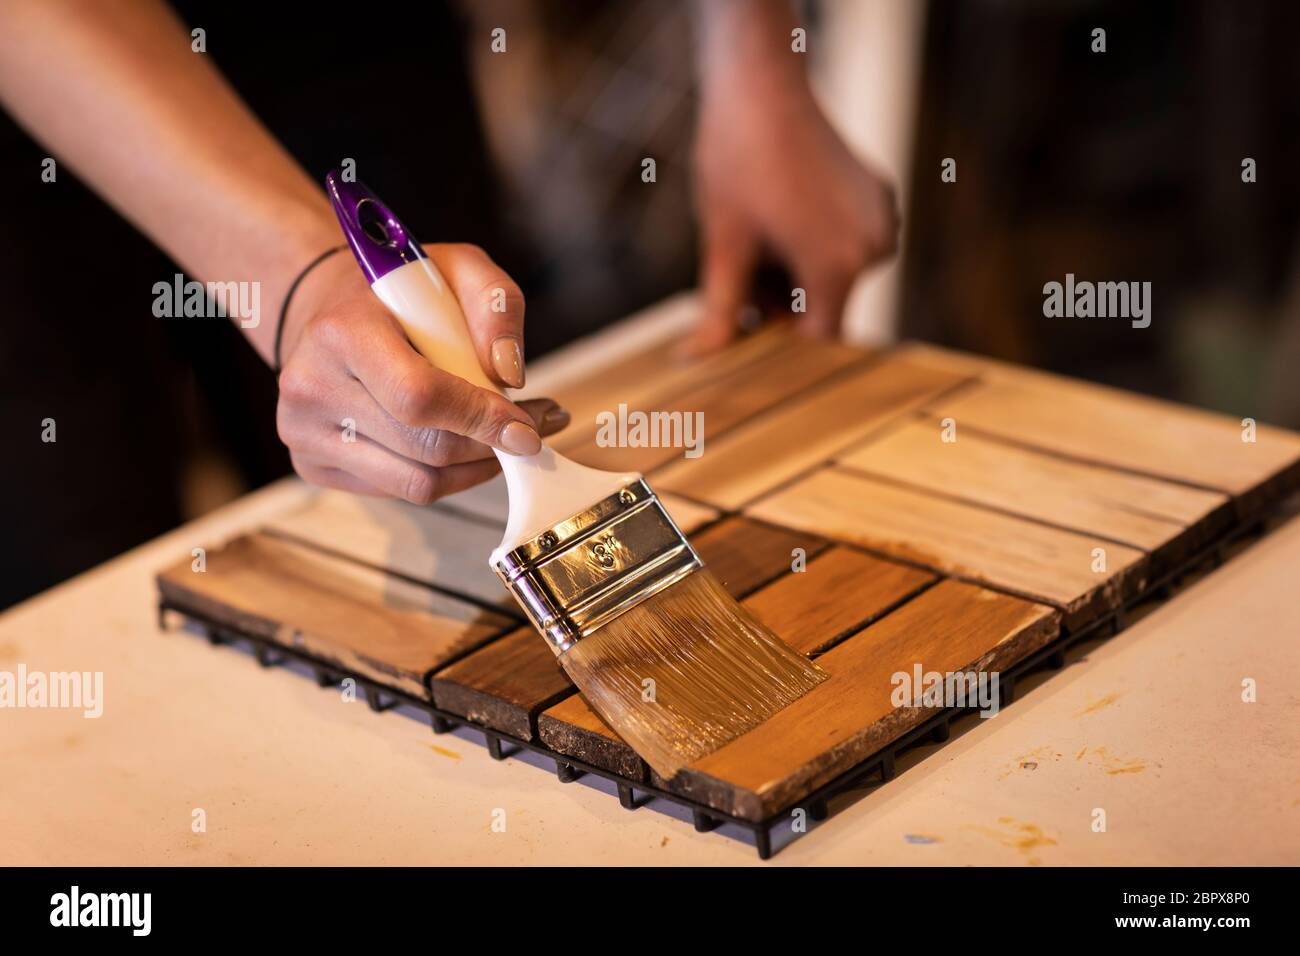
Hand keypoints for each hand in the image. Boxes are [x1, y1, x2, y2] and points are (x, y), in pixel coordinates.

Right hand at [274, 243, 568, 502]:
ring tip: (499, 439)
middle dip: (490, 445)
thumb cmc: (400, 294)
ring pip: (417, 483)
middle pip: (426, 447)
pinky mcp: (311, 465)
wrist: (326, 311)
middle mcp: (311, 386)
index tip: (530, 426)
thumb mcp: (457, 268)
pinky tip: (457, 443)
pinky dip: (443, 476)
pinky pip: (399, 490)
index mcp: (342, 331)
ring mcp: (303, 432)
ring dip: (473, 468)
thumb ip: (496, 305)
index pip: (418, 397)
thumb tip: (509, 377)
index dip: (481, 418)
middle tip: (530, 431)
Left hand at [690, 69, 899, 351]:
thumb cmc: (737, 162)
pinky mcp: (883, 196)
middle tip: (741, 271)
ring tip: (759, 236)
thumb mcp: (724, 245)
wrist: (762, 83)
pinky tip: (784, 213)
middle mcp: (875, 248)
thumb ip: (719, 310)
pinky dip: (817, 242)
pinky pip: (849, 242)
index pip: (817, 342)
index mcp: (838, 268)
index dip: (779, 345)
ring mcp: (886, 220)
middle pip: (826, 307)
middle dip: (783, 302)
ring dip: (797, 273)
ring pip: (836, 275)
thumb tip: (694, 358)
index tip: (749, 334)